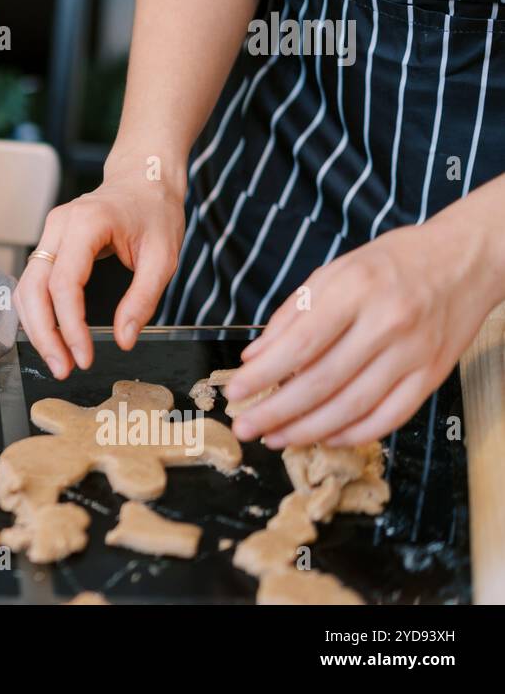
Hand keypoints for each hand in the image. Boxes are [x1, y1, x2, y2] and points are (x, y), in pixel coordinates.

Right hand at [16, 161, 185, 375]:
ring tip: (58, 361)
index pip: (65, 283)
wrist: (143, 178)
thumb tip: (123, 340)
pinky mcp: (50, 244)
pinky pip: (33, 283)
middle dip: (44, 334)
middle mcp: (58, 226)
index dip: (70, 326)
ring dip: (37, 328)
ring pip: (26, 288)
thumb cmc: (155, 211)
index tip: (85, 357)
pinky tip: (54, 337)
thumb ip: (143, 299)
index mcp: (86, 223)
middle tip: (63, 369)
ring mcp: (49, 233)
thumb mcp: (163, 257)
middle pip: (33, 288)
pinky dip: (39, 313)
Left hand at [225, 219, 500, 447]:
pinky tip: (325, 436)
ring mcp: (414, 353)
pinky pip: (389, 417)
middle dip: (277, 411)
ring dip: (308, 430)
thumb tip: (255, 357)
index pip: (300, 344)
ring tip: (277, 438)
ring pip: (353, 407)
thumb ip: (292, 316)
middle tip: (246, 427)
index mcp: (355, 291)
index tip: (235, 392)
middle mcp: (387, 323)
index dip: (263, 375)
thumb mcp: (333, 273)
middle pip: (322, 382)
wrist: (464, 260)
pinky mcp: (433, 376)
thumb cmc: (392, 264)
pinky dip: (353, 433)